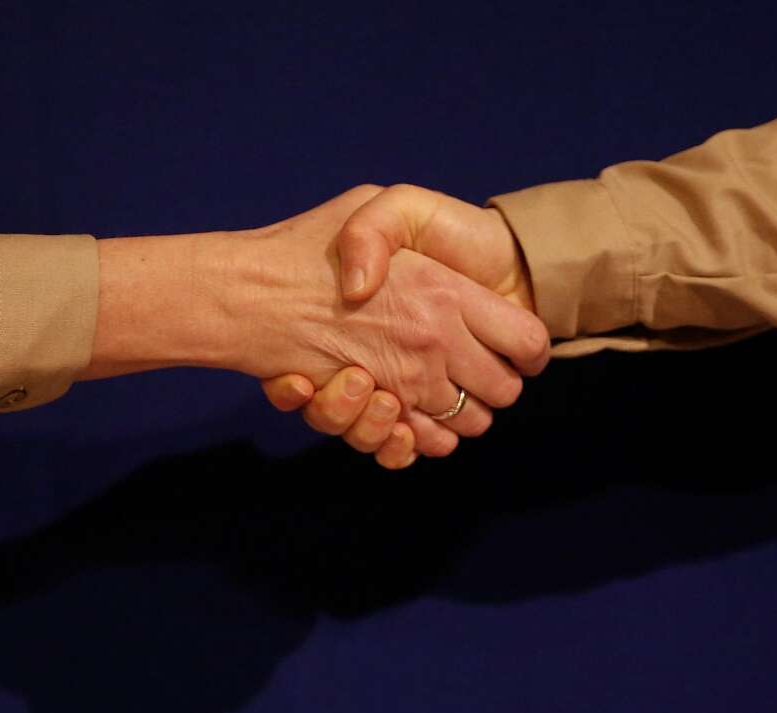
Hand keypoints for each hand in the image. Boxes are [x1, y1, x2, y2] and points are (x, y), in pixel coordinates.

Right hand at [82, 186, 548, 456]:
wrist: (249, 294)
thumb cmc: (312, 241)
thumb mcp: (372, 202)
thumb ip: (399, 225)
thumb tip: (393, 279)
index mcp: (445, 292)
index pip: (528, 342)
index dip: (528, 349)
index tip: (514, 346)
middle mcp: (433, 344)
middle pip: (503, 394)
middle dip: (494, 388)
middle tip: (469, 369)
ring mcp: (405, 384)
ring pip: (463, 426)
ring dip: (453, 418)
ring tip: (428, 392)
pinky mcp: (375, 413)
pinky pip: (414, 446)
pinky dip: (413, 441)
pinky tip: (403, 423)